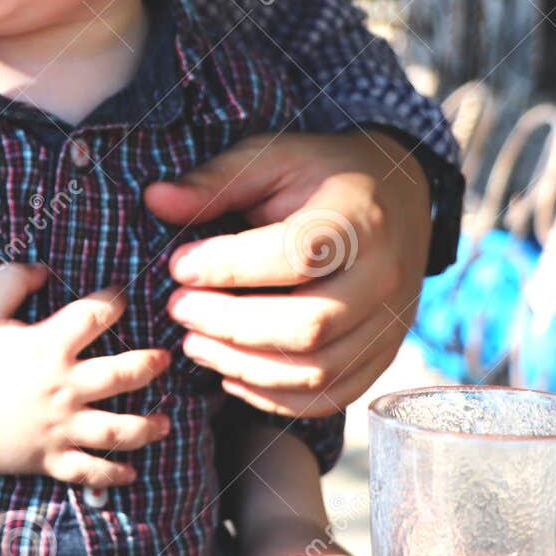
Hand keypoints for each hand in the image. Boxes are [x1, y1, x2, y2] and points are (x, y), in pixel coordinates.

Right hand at [0, 264, 172, 486]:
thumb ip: (12, 279)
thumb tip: (42, 269)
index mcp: (48, 345)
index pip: (96, 315)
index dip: (114, 302)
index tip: (121, 299)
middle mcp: (62, 386)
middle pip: (123, 375)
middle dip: (149, 366)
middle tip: (163, 360)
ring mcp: (58, 426)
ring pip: (118, 430)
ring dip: (147, 427)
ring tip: (165, 423)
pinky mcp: (47, 458)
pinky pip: (89, 471)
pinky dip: (113, 474)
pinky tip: (131, 472)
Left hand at [144, 130, 430, 417]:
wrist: (399, 197)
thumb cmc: (322, 175)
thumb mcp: (271, 158)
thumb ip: (216, 181)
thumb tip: (156, 199)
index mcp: (359, 218)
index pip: (296, 255)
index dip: (229, 267)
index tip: (179, 265)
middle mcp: (383, 277)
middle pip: (307, 326)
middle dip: (228, 325)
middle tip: (178, 308)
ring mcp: (389, 325)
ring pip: (317, 372)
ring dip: (242, 366)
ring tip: (193, 341)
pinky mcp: (381, 356)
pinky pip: (329, 397)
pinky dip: (272, 397)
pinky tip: (230, 371)